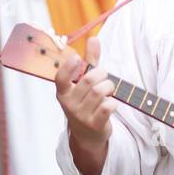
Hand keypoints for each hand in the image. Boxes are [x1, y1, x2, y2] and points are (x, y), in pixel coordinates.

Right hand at [55, 36, 116, 152]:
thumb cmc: (86, 103)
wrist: (87, 136)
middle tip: (105, 77)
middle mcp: (69, 104)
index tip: (76, 58)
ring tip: (109, 90)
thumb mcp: (83, 84)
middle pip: (89, 80)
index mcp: (63, 92)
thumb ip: (89, 61)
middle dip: (102, 74)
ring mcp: (81, 115)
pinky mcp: (94, 124)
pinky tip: (111, 104)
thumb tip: (94, 38)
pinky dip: (113, 102)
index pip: (60, 79)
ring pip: (100, 91)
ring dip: (109, 87)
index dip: (68, 68)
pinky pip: (107, 106)